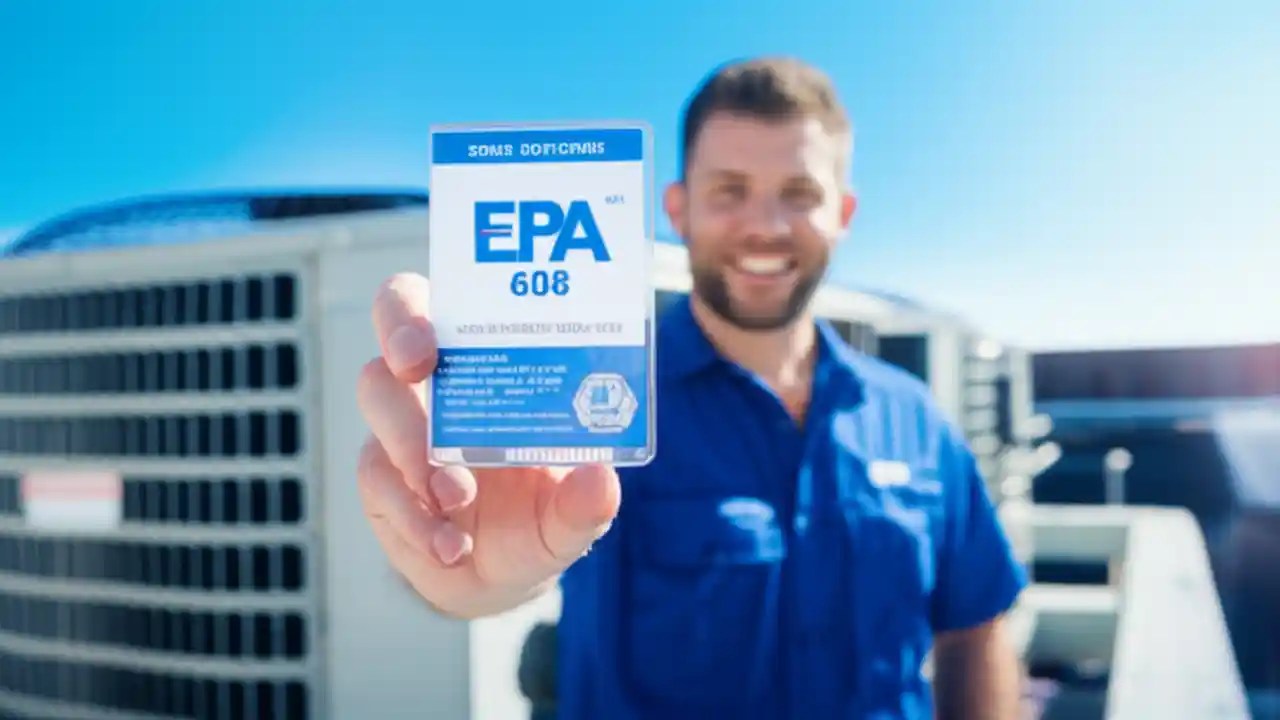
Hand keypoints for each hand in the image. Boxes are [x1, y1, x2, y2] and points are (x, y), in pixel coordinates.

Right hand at [356, 273, 621, 617]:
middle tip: (429, 416)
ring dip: (415, 459)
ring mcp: (396, 441)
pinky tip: (450, 547)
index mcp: (473, 365)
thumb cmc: (540, 512)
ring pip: (378, 427)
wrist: (508, 574)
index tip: (424, 352)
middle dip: (397, 389)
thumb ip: (585, 502)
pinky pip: (383, 491)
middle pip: (381, 365)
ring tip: (457, 499)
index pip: (418, 308)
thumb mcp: (571, 513)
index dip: (406, 318)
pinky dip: (416, 522)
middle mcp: (425, 395)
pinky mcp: (383, 487)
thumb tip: (600, 481)